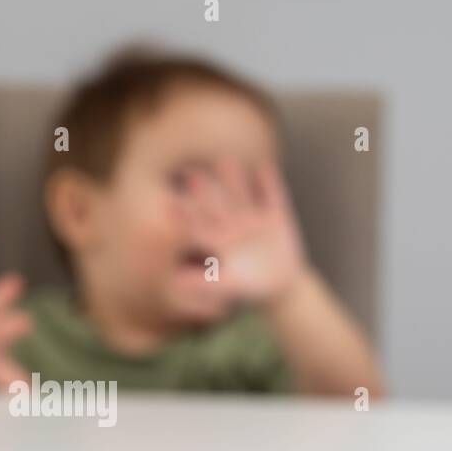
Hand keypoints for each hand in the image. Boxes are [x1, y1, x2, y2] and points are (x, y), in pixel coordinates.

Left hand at [173, 154, 311, 304]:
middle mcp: (233, 225)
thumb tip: (175, 282)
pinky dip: (270, 183)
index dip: (186, 214)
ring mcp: (254, 218)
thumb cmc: (250, 290)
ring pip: (241, 194)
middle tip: (190, 173)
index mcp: (218, 240)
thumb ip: (203, 281)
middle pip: (217, 204)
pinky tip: (266, 166)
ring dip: (233, 179)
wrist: (281, 286)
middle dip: (205, 190)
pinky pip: (272, 196)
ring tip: (224, 160)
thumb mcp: (226, 286)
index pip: (199, 224)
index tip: (170, 202)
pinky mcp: (276, 216)